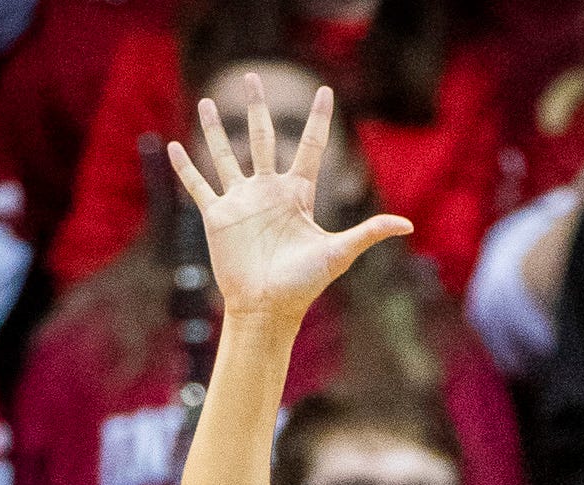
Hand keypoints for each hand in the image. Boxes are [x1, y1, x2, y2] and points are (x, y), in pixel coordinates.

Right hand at [168, 76, 410, 323]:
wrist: (268, 308)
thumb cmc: (305, 285)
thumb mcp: (339, 253)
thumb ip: (369, 232)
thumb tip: (408, 224)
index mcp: (297, 195)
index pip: (309, 147)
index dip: (318, 120)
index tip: (326, 92)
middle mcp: (268, 191)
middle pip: (262, 138)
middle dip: (258, 108)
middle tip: (253, 77)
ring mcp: (241, 202)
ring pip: (226, 154)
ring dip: (216, 129)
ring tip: (210, 103)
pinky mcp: (217, 216)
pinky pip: (198, 185)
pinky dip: (185, 168)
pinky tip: (174, 147)